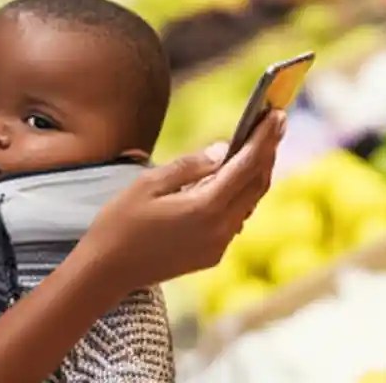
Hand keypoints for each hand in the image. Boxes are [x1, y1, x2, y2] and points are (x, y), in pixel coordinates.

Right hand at [80, 110, 284, 293]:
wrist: (107, 271)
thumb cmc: (120, 223)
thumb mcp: (148, 183)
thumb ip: (190, 165)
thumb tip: (223, 151)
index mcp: (205, 207)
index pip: (247, 165)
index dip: (265, 138)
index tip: (278, 115)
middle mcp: (220, 229)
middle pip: (257, 184)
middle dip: (267, 152)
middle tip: (275, 124)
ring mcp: (218, 245)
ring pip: (249, 202)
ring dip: (256, 173)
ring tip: (258, 145)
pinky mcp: (211, 255)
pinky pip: (235, 219)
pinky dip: (240, 194)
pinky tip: (234, 178)